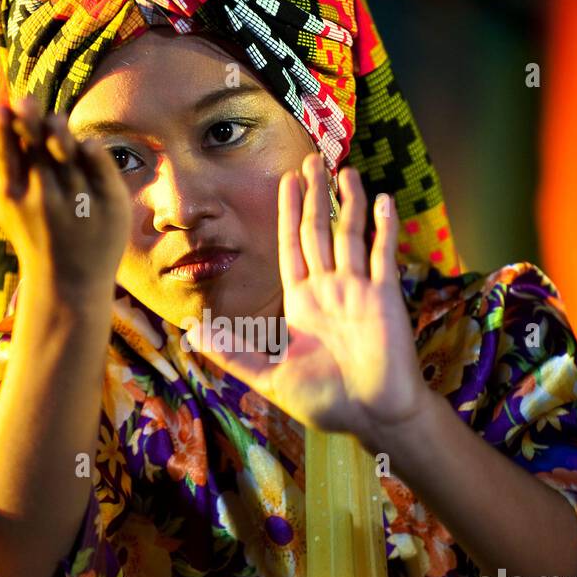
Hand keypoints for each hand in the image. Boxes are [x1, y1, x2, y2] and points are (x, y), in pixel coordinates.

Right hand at [0, 95, 131, 300]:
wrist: (70, 280)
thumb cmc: (24, 226)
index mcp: (9, 194)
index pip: (3, 151)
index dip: (1, 126)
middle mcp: (42, 200)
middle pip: (37, 144)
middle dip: (30, 119)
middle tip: (25, 103)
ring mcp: (78, 202)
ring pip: (68, 147)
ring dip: (59, 128)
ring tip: (54, 122)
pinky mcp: (109, 203)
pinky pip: (99, 162)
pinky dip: (92, 150)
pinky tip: (85, 146)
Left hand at [188, 152, 431, 444]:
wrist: (372, 417)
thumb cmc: (325, 401)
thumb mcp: (269, 376)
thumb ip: (233, 352)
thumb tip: (191, 331)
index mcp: (302, 302)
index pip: (291, 246)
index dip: (288, 212)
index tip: (287, 181)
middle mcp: (330, 289)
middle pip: (319, 231)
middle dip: (315, 196)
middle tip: (313, 159)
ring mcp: (359, 290)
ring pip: (351, 235)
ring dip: (348, 202)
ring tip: (344, 170)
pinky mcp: (385, 297)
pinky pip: (383, 255)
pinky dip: (384, 228)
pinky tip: (384, 200)